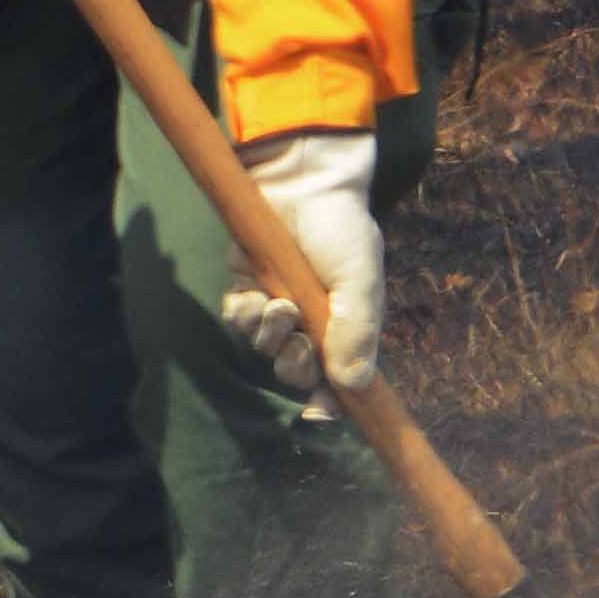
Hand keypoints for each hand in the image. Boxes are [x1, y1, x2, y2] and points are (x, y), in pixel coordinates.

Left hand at [209, 123, 384, 391]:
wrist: (303, 181)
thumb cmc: (341, 229)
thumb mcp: (360, 281)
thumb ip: (357, 332)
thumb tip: (351, 386)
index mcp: (348, 326)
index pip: (340, 380)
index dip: (330, 404)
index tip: (319, 416)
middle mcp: (312, 322)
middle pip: (297, 371)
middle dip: (295, 366)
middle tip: (298, 345)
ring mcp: (278, 305)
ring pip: (264, 348)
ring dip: (269, 335)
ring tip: (278, 306)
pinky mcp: (248, 286)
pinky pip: (238, 320)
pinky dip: (243, 316)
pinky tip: (253, 297)